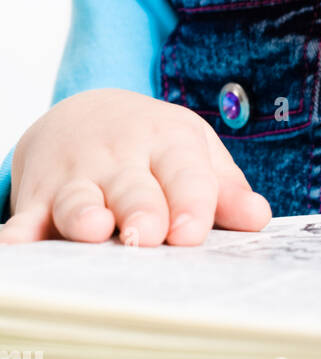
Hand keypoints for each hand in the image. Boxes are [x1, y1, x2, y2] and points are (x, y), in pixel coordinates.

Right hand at [0, 89, 271, 245]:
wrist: (85, 114)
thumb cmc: (152, 145)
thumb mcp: (194, 152)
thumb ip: (225, 188)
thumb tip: (258, 218)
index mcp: (168, 144)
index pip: (186, 173)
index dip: (191, 202)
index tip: (192, 232)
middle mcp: (121, 157)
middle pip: (133, 187)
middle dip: (140, 210)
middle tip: (146, 235)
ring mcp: (77, 175)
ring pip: (79, 197)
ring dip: (83, 212)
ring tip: (91, 228)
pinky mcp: (39, 195)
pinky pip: (26, 215)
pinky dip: (19, 231)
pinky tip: (14, 244)